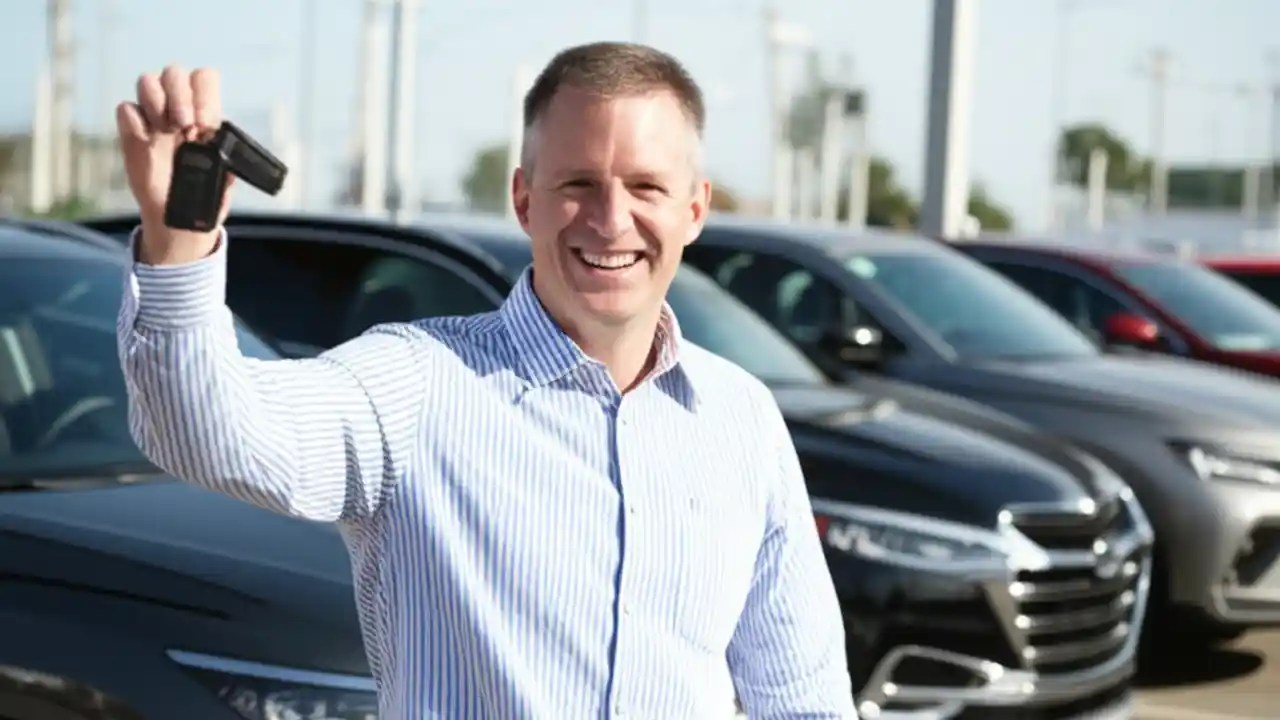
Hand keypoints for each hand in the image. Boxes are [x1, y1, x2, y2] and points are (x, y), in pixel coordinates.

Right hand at [116, 65, 233, 263]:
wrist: (180, 217)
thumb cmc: (205, 193)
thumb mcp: (224, 173)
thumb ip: (223, 150)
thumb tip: (214, 137)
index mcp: (204, 113)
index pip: (204, 78)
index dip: (203, 94)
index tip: (205, 126)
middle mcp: (178, 109)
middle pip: (174, 72)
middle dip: (181, 96)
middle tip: (186, 128)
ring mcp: (153, 118)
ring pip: (148, 81)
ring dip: (157, 102)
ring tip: (166, 131)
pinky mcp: (131, 132)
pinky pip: (126, 108)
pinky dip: (135, 120)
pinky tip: (148, 141)